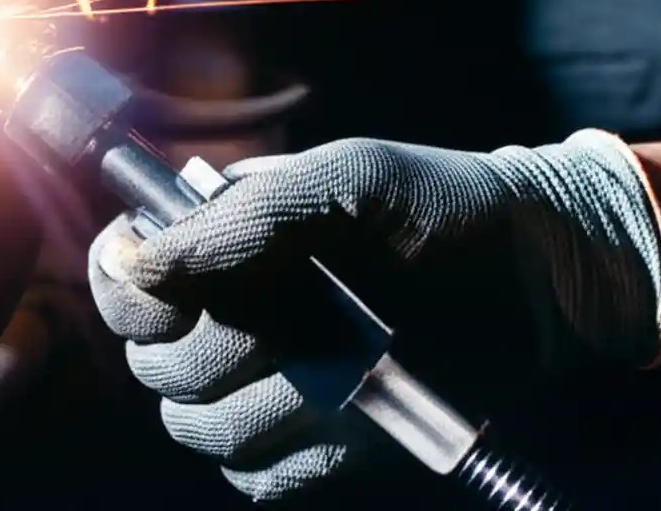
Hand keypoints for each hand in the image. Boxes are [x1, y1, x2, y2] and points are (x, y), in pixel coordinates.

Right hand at [89, 129, 660, 500]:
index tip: (170, 291)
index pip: (123, 285)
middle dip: (213, 347)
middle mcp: (230, 322)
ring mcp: (271, 391)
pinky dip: (288, 458)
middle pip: (156, 369)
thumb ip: (243, 216)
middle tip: (301, 312)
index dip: (128, 297)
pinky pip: (260, 480)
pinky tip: (343, 417)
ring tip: (338, 361)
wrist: (537, 272)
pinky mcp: (316, 449)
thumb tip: (139, 261)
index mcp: (219, 250)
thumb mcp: (348, 179)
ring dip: (260, 403)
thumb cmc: (438, 206)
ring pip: (201, 429)